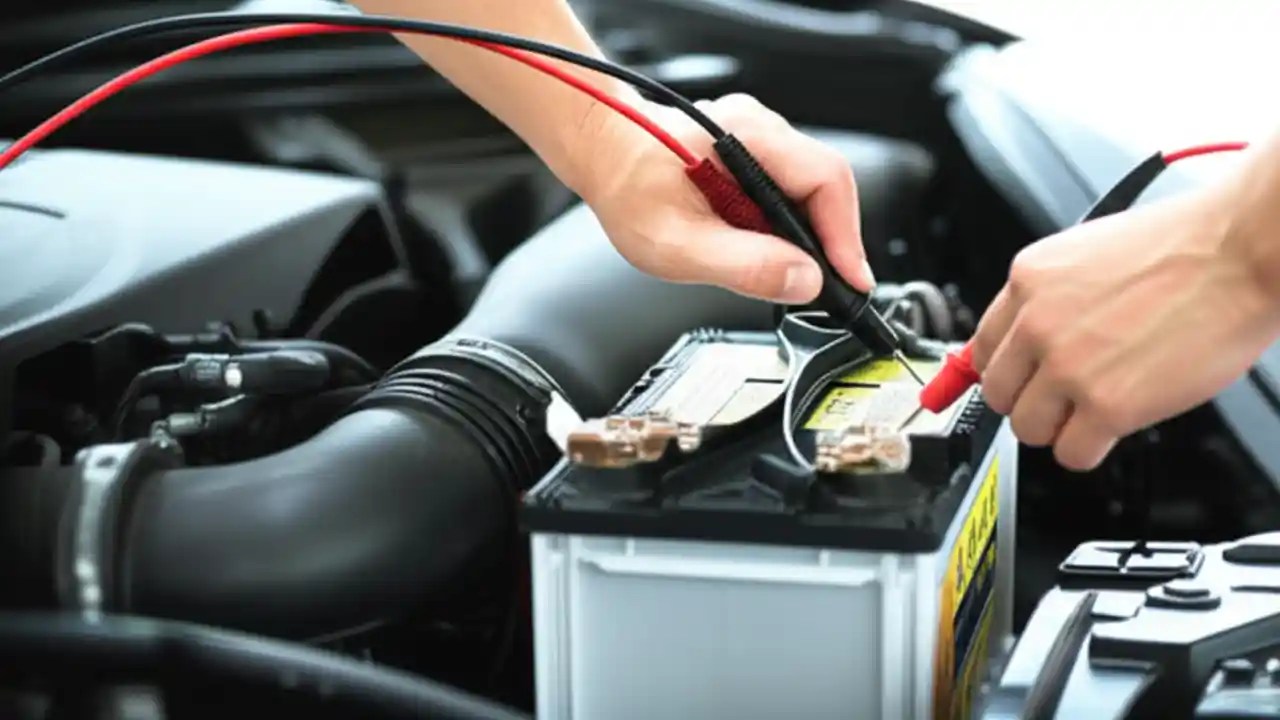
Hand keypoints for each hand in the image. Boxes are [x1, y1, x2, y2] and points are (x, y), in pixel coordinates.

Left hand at [576, 94, 875, 302]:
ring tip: (791, 272)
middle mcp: (759, 128)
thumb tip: (804, 282)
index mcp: (746, 139)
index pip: (826, 182)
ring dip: (807, 233)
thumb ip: (744, 266)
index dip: (846, 236)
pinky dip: (788, 222)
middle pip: (826, 185)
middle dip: (831, 241)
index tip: (852, 280)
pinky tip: (769, 248)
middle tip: (827, 288)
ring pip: (809, 187)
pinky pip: (788, 186)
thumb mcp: (678, 246)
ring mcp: (758, 136)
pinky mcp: (751, 150)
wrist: (600, 154)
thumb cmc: (626, 189)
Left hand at [970, 183, 1279, 470]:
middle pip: (998, 394)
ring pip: (1028, 429)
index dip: (1008, 369)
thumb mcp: (1090, 253)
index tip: (1023, 379)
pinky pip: (1071, 454)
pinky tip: (1111, 429)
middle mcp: (1037, 324)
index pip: (983, 348)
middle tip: (1064, 399)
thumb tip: (1031, 335)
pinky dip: (1089, 450)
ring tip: (1093, 411)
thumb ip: (1052, 296)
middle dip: (1031, 401)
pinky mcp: (1108, 406)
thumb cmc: (1187, 246)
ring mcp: (1068, 367)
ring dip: (1059, 428)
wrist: (1243, 251)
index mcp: (1028, 280)